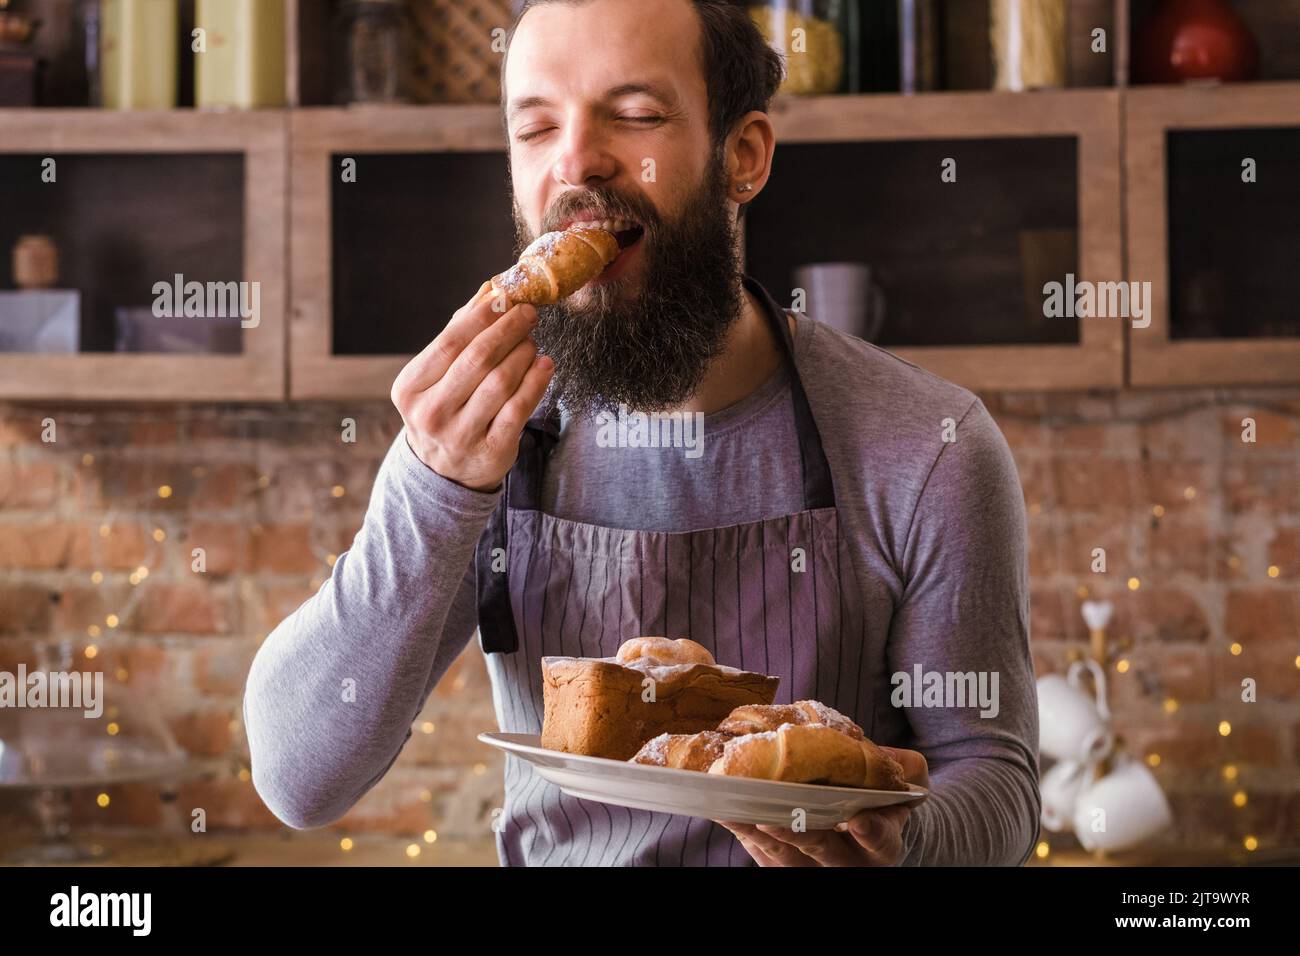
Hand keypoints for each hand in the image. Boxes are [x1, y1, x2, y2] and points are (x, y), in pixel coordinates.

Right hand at [391, 283, 554, 492]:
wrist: (444, 471)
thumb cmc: (444, 408)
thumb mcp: (437, 376)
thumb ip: (459, 335)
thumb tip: (488, 292)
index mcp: (410, 387)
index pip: (450, 342)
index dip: (482, 317)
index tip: (506, 299)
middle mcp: (431, 413)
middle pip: (478, 360)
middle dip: (508, 330)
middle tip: (529, 314)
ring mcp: (460, 435)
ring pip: (501, 382)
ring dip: (523, 354)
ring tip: (532, 341)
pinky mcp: (491, 450)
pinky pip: (519, 409)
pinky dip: (536, 382)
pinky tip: (545, 365)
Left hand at [715, 746, 929, 866]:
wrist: (868, 826)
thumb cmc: (883, 798)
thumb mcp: (906, 779)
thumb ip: (902, 766)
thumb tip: (882, 754)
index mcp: (883, 843)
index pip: (881, 842)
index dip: (871, 832)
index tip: (858, 819)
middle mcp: (849, 862)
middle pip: (823, 852)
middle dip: (798, 835)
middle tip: (774, 817)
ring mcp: (815, 868)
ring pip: (786, 859)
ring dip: (761, 836)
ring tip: (738, 812)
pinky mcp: (786, 867)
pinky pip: (764, 857)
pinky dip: (746, 835)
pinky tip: (727, 813)